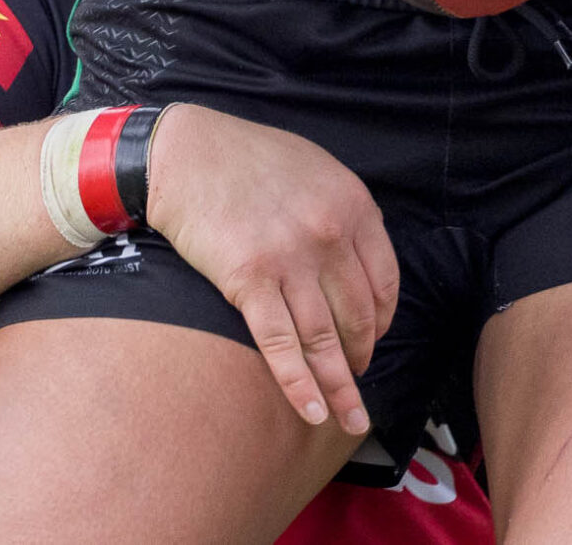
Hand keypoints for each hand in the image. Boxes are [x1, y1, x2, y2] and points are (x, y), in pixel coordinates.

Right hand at [144, 104, 399, 438]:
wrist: (185, 154)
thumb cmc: (247, 159)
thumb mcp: (315, 169)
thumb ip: (344, 211)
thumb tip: (360, 259)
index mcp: (353, 206)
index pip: (385, 282)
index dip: (383, 320)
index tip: (374, 338)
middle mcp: (330, 235)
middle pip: (359, 316)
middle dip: (361, 356)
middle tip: (356, 378)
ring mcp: (291, 260)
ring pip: (325, 340)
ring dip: (341, 387)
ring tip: (349, 416)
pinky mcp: (249, 281)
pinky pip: (281, 345)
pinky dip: (300, 385)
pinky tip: (313, 412)